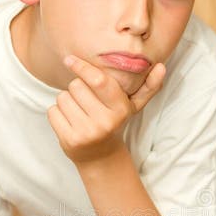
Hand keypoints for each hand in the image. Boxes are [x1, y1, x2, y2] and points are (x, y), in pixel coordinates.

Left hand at [48, 55, 165, 163]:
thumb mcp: (133, 106)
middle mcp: (105, 122)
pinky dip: (57, 114)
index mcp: (120, 109)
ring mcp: (86, 132)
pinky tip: (69, 121)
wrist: (100, 156)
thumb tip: (162, 67)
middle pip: (76, 86)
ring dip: (66, 101)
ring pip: (62, 98)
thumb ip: (149, 86)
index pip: (98, 80)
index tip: (69, 59)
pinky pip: (53, 112)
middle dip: (77, 89)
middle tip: (86, 101)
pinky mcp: (70, 140)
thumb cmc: (114, 122)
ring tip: (79, 112)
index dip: (82, 67)